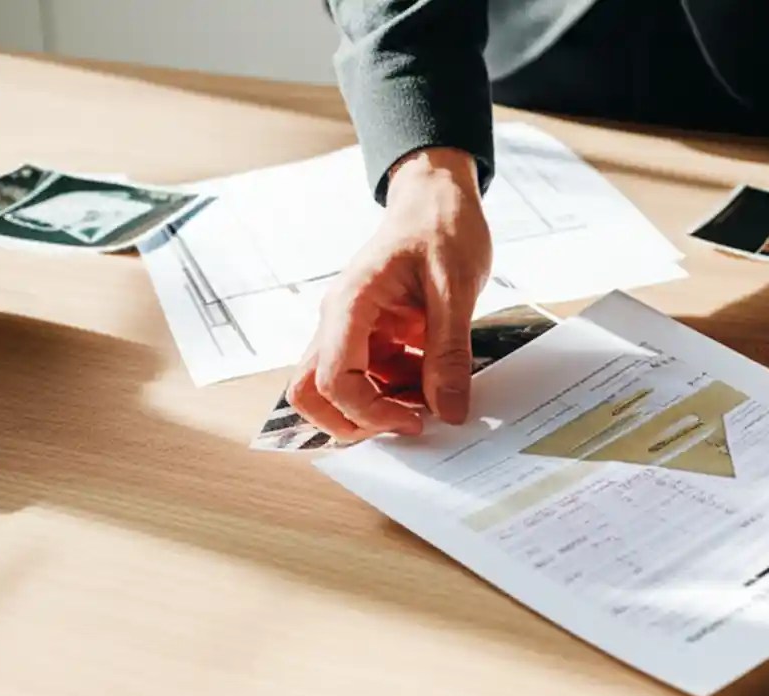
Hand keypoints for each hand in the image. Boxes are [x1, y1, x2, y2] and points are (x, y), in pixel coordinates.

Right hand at [287, 148, 490, 441]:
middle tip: (407, 425)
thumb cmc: (441, 226)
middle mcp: (340, 320)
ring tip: (433, 401)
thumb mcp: (455, 287)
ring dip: (381, 408)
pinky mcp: (374, 335)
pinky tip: (436, 382)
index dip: (368, 412)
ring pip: (342, 389)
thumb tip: (449, 410)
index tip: (416, 420)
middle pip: (312, 392)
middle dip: (353, 422)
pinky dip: (400, 391)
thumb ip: (450, 351)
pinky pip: (373, 377)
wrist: (439, 197)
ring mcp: (354, 330)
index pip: (332, 378)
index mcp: (351, 303)